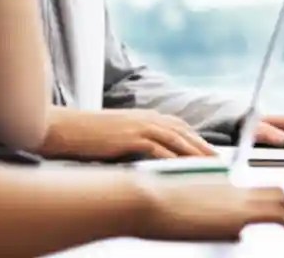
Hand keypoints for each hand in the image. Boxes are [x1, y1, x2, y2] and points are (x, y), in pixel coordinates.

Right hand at [39, 108, 217, 159]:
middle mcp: (146, 118)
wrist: (64, 129)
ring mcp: (138, 126)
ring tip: (209, 165)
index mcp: (144, 115)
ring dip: (194, 152)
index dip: (195, 138)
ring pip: (176, 139)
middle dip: (202, 146)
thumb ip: (137, 137)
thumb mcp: (118, 132)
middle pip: (183, 132)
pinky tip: (182, 167)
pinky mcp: (130, 138)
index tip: (209, 150)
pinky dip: (173, 158)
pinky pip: (158, 149)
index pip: (178, 125)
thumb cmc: (87, 134)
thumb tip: (151, 151)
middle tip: (218, 160)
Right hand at [137, 180, 283, 241]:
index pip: (256, 190)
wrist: (143, 200)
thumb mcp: (188, 210)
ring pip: (282, 201)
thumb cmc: (152, 206)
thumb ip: (213, 218)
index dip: (274, 200)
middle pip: (275, 192)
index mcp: (221, 185)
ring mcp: (237, 199)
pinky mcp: (237, 214)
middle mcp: (233, 188)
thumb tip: (235, 232)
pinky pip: (278, 215)